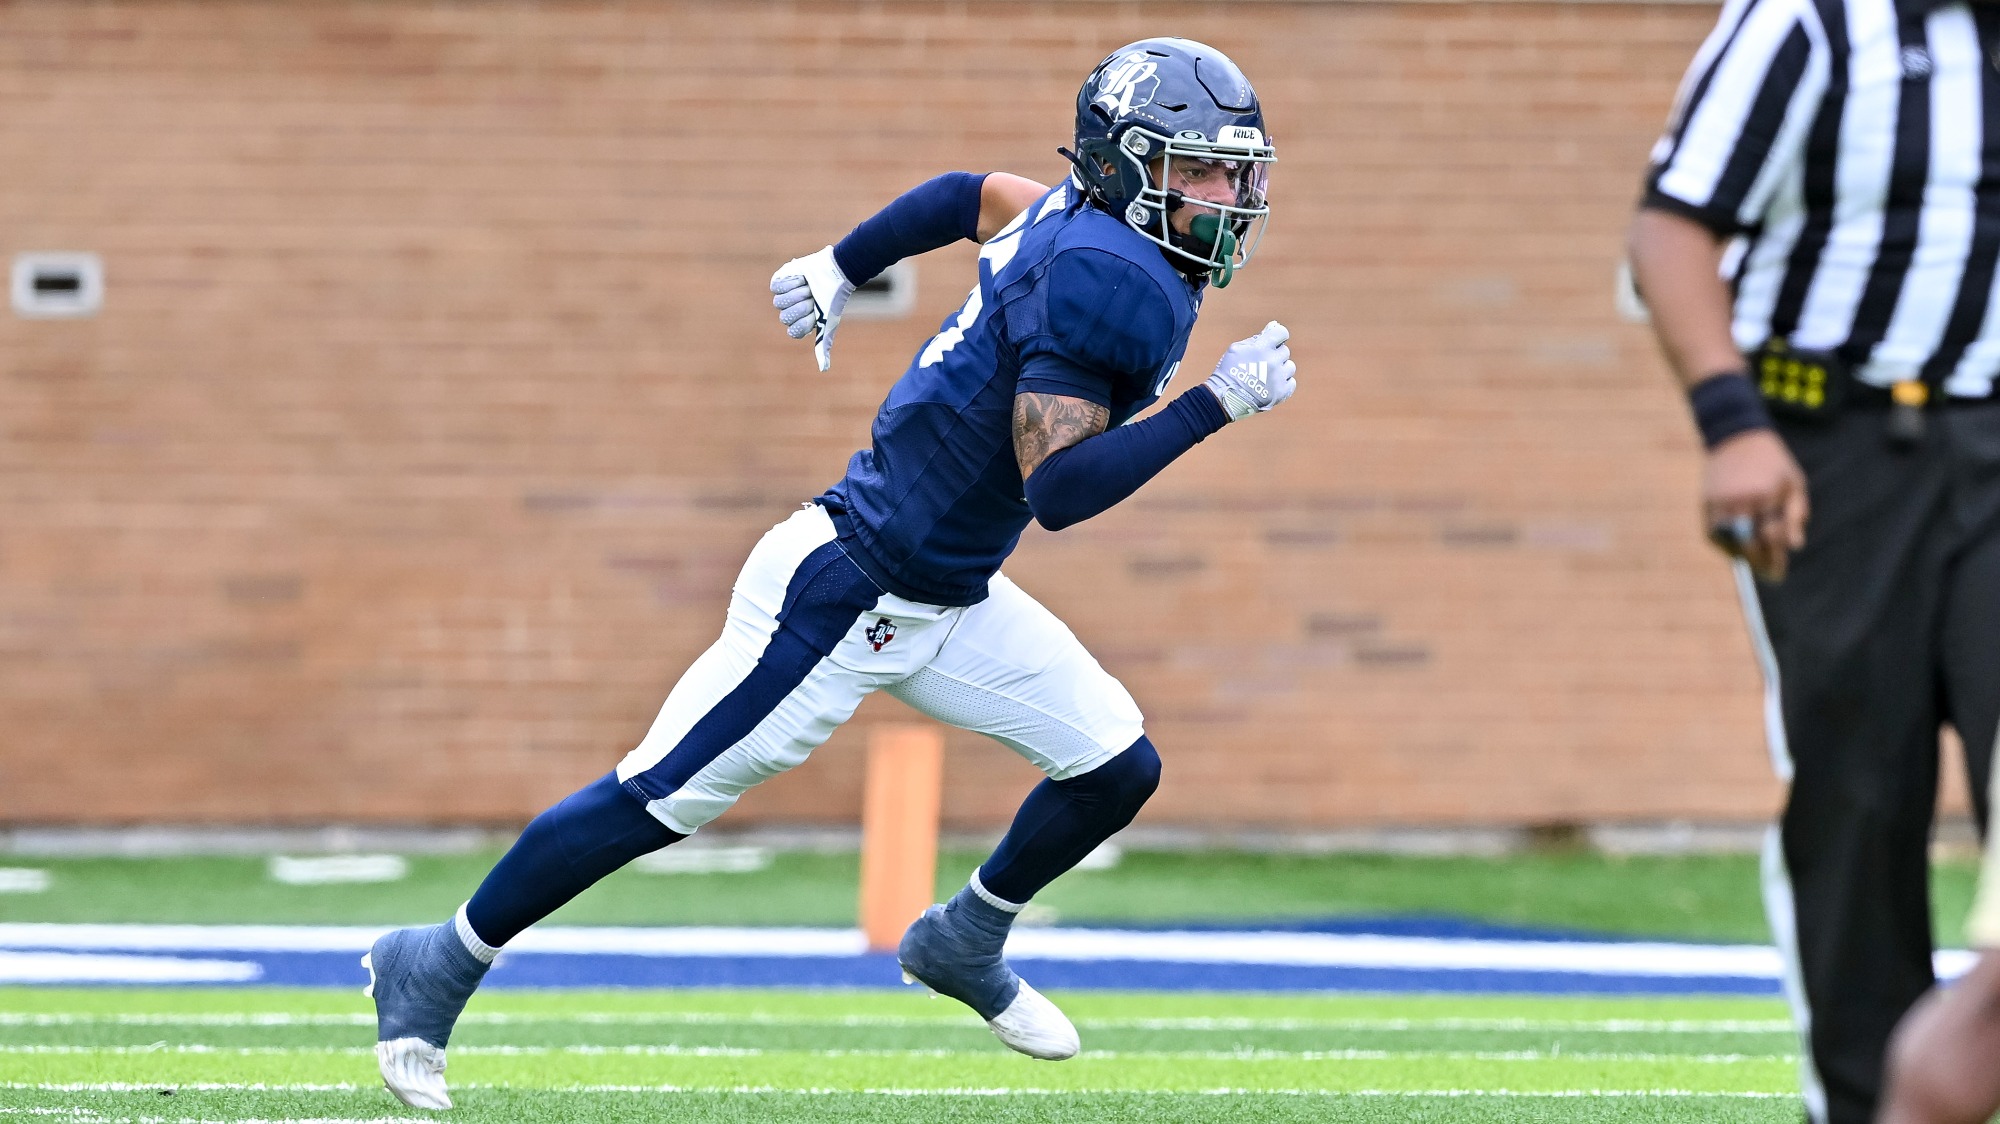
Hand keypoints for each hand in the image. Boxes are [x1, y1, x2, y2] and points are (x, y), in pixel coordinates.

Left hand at [769, 247, 855, 371]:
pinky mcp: (780, 280)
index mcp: (801, 323)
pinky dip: (791, 282)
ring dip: (797, 293)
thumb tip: (824, 370)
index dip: (803, 321)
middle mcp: (791, 311)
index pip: (792, 331)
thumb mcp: (828, 324)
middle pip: (784, 317)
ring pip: (778, 302)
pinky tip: (801, 278)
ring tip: (808, 287)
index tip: (816, 313)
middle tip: (813, 298)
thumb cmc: (833, 299)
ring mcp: (785, 296)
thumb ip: (823, 346)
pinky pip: (776, 287)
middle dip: (801, 306)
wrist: (834, 271)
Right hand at [1203, 321, 1295, 421]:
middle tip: (1262, 364)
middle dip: (1275, 355)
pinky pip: (1291, 382)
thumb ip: (1255, 339)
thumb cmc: (1228, 372)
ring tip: (1267, 376)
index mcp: (1262, 347)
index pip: (1282, 333)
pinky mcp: (1281, 392)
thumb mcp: (1236, 349)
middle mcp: (1273, 361)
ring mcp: (1278, 377)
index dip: (1278, 336)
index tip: (1274, 342)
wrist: (1225, 399)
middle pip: (1285, 351)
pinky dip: (1283, 383)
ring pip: (1290, 367)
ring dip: (1281, 369)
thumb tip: (1271, 329)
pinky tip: (1272, 386)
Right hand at [1703, 428, 1807, 580]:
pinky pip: (1713, 534)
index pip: (1771, 537)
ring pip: (1727, 542)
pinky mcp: (1706, 503)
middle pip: (1748, 545)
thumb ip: (1795, 514)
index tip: (1779, 572)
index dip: (1775, 558)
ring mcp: (1720, 502)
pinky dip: (1724, 545)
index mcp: (1765, 495)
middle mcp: (1740, 501)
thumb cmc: (1772, 462)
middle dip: (1758, 563)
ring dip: (1740, 556)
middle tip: (1768, 575)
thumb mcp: (1793, 483)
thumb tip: (1795, 545)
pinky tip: (1735, 549)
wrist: (1736, 437)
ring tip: (1752, 563)